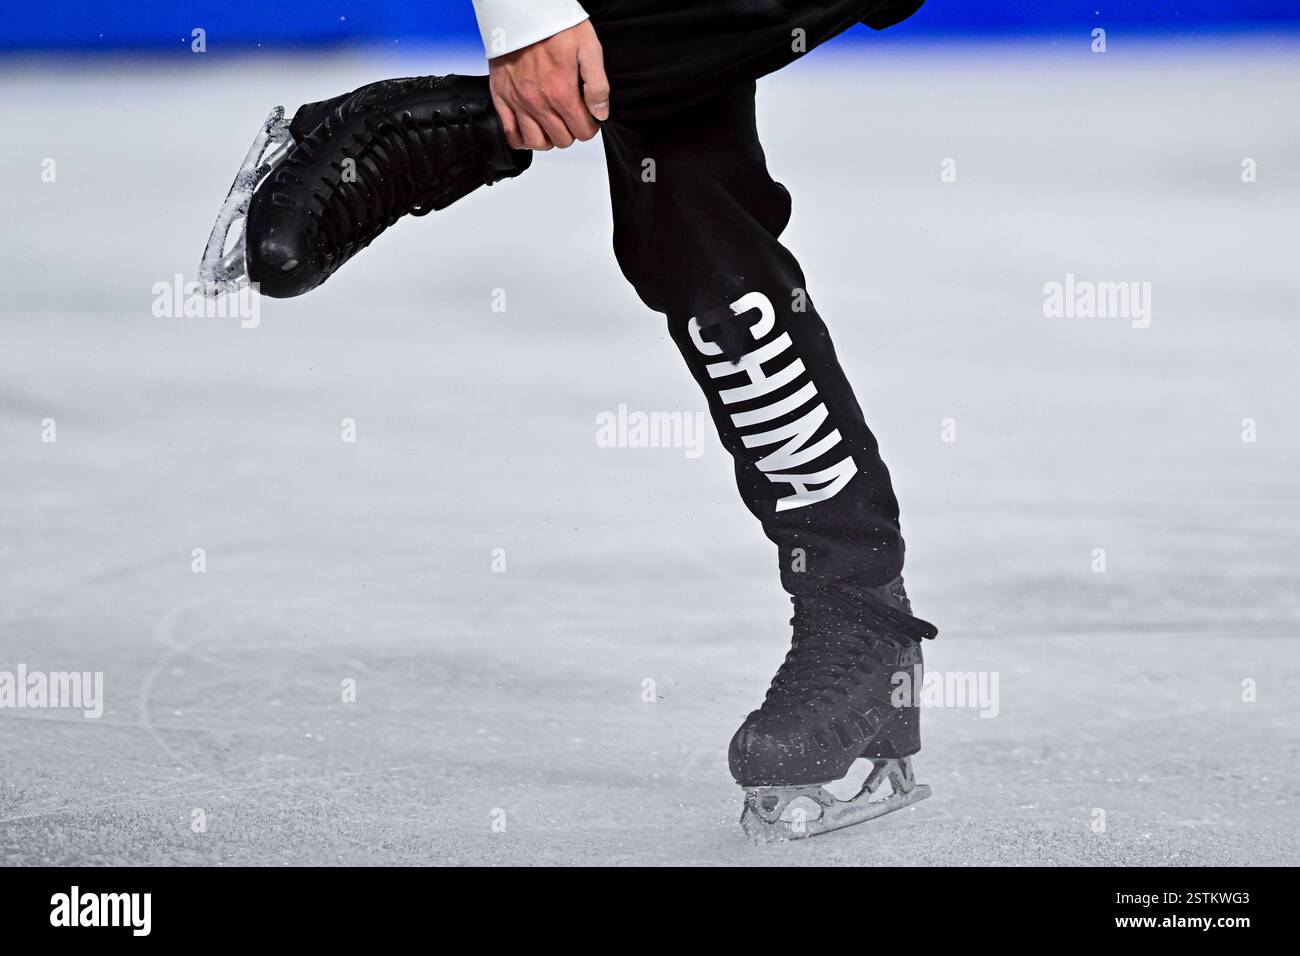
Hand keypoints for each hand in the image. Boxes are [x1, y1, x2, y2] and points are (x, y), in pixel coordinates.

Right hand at [488, 20, 609, 150]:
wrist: (520, 11)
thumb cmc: (554, 26)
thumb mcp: (588, 48)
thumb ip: (598, 84)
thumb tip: (600, 113)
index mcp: (561, 93)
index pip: (583, 132)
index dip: (590, 126)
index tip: (589, 116)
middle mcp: (538, 103)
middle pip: (562, 140)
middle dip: (572, 131)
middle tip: (572, 116)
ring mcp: (518, 102)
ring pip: (537, 143)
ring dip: (548, 137)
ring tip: (553, 123)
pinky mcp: (501, 98)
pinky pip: (510, 134)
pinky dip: (522, 138)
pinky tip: (531, 128)